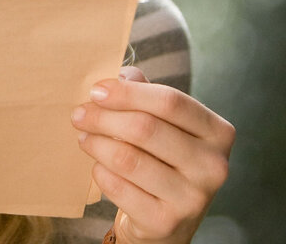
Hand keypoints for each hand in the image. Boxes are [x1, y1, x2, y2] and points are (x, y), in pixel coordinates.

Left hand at [71, 66, 234, 243]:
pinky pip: (118, 187)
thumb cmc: (162, 158)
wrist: (166, 220)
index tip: (95, 91)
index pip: (170, 101)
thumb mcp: (164, 123)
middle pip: (145, 128)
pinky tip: (98, 166)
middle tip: (78, 115)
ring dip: (96, 143)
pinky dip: (100, 172)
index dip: (127, 93)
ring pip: (127, 158)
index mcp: (218, 132)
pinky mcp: (166, 222)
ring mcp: (193, 198)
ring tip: (84, 138)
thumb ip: (144, 93)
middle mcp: (214, 166)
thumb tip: (119, 74)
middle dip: (102, 117)